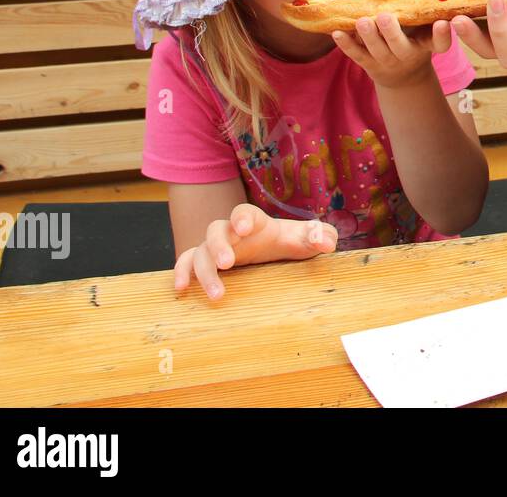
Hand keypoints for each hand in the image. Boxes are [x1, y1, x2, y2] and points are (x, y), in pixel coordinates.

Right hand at [174, 203, 337, 300]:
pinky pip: (187, 263)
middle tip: (227, 264)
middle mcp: (232, 232)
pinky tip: (181, 290)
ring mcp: (216, 247)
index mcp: (256, 222)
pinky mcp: (207, 262)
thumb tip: (325, 242)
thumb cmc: (291, 241)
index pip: (245, 212)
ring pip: (200, 251)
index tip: (245, 227)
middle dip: (219, 245)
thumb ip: (322, 236)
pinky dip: (181, 273)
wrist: (275, 251)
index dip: (242, 217)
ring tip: (216, 293)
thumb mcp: (309, 239)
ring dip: (203, 271)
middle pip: (216, 230)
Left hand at [332, 0, 455, 89]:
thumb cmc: (416, 36)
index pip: (440, 43)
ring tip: (362, 21)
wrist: (403, 75)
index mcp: (427, 43)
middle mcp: (408, 54)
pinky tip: (336, 32)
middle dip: (392, 33)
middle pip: (401, 47)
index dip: (442, 35)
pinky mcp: (368, 64)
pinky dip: (346, 45)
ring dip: (368, 36)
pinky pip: (356, 55)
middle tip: (385, 17)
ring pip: (377, 51)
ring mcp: (387, 60)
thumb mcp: (428, 19)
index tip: (442, 23)